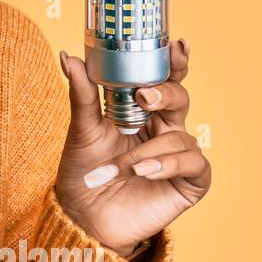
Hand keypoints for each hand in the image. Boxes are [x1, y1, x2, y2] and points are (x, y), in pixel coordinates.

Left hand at [54, 38, 210, 258]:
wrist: (83, 218)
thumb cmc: (83, 172)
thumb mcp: (82, 130)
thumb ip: (82, 94)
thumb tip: (68, 56)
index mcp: (142, 112)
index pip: (164, 79)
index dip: (175, 61)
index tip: (176, 43)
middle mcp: (164, 129)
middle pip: (180, 98)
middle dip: (166, 93)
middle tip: (144, 96)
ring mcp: (178, 156)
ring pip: (180, 136)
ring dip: (148, 151)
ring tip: (124, 168)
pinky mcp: (188, 183)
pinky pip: (194, 164)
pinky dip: (168, 165)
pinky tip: (144, 172)